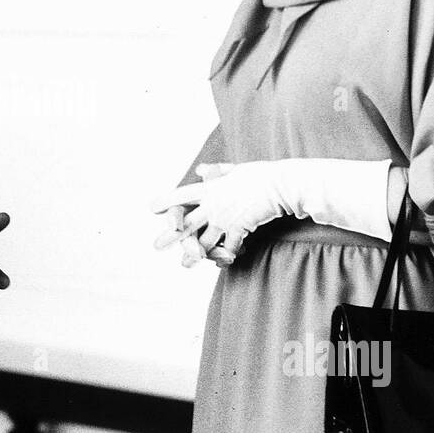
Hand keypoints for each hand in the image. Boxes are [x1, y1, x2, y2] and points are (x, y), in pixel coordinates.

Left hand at [153, 162, 282, 265]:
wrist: (282, 184)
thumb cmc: (262, 174)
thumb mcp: (236, 169)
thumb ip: (217, 170)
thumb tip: (200, 169)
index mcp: (211, 188)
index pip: (182, 195)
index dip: (166, 201)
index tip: (152, 208)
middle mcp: (214, 204)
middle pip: (186, 222)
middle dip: (170, 236)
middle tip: (156, 246)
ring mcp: (226, 218)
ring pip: (204, 240)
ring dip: (194, 254)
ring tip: (184, 264)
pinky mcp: (240, 229)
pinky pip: (228, 247)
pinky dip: (224, 255)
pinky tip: (221, 262)